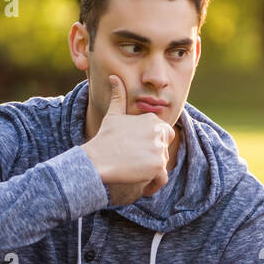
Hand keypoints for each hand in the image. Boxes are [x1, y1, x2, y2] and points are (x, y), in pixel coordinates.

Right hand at [83, 75, 171, 205]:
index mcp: (151, 120)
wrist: (97, 160)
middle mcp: (158, 132)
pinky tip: (144, 186)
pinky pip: (162, 178)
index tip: (140, 150)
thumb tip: (114, 78)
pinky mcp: (158, 166)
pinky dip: (155, 184)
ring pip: (162, 163)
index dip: (153, 142)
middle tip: (138, 162)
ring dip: (152, 171)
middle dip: (155, 155)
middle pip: (165, 148)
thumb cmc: (104, 139)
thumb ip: (119, 96)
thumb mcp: (113, 115)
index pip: (164, 133)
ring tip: (136, 173)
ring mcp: (159, 149)